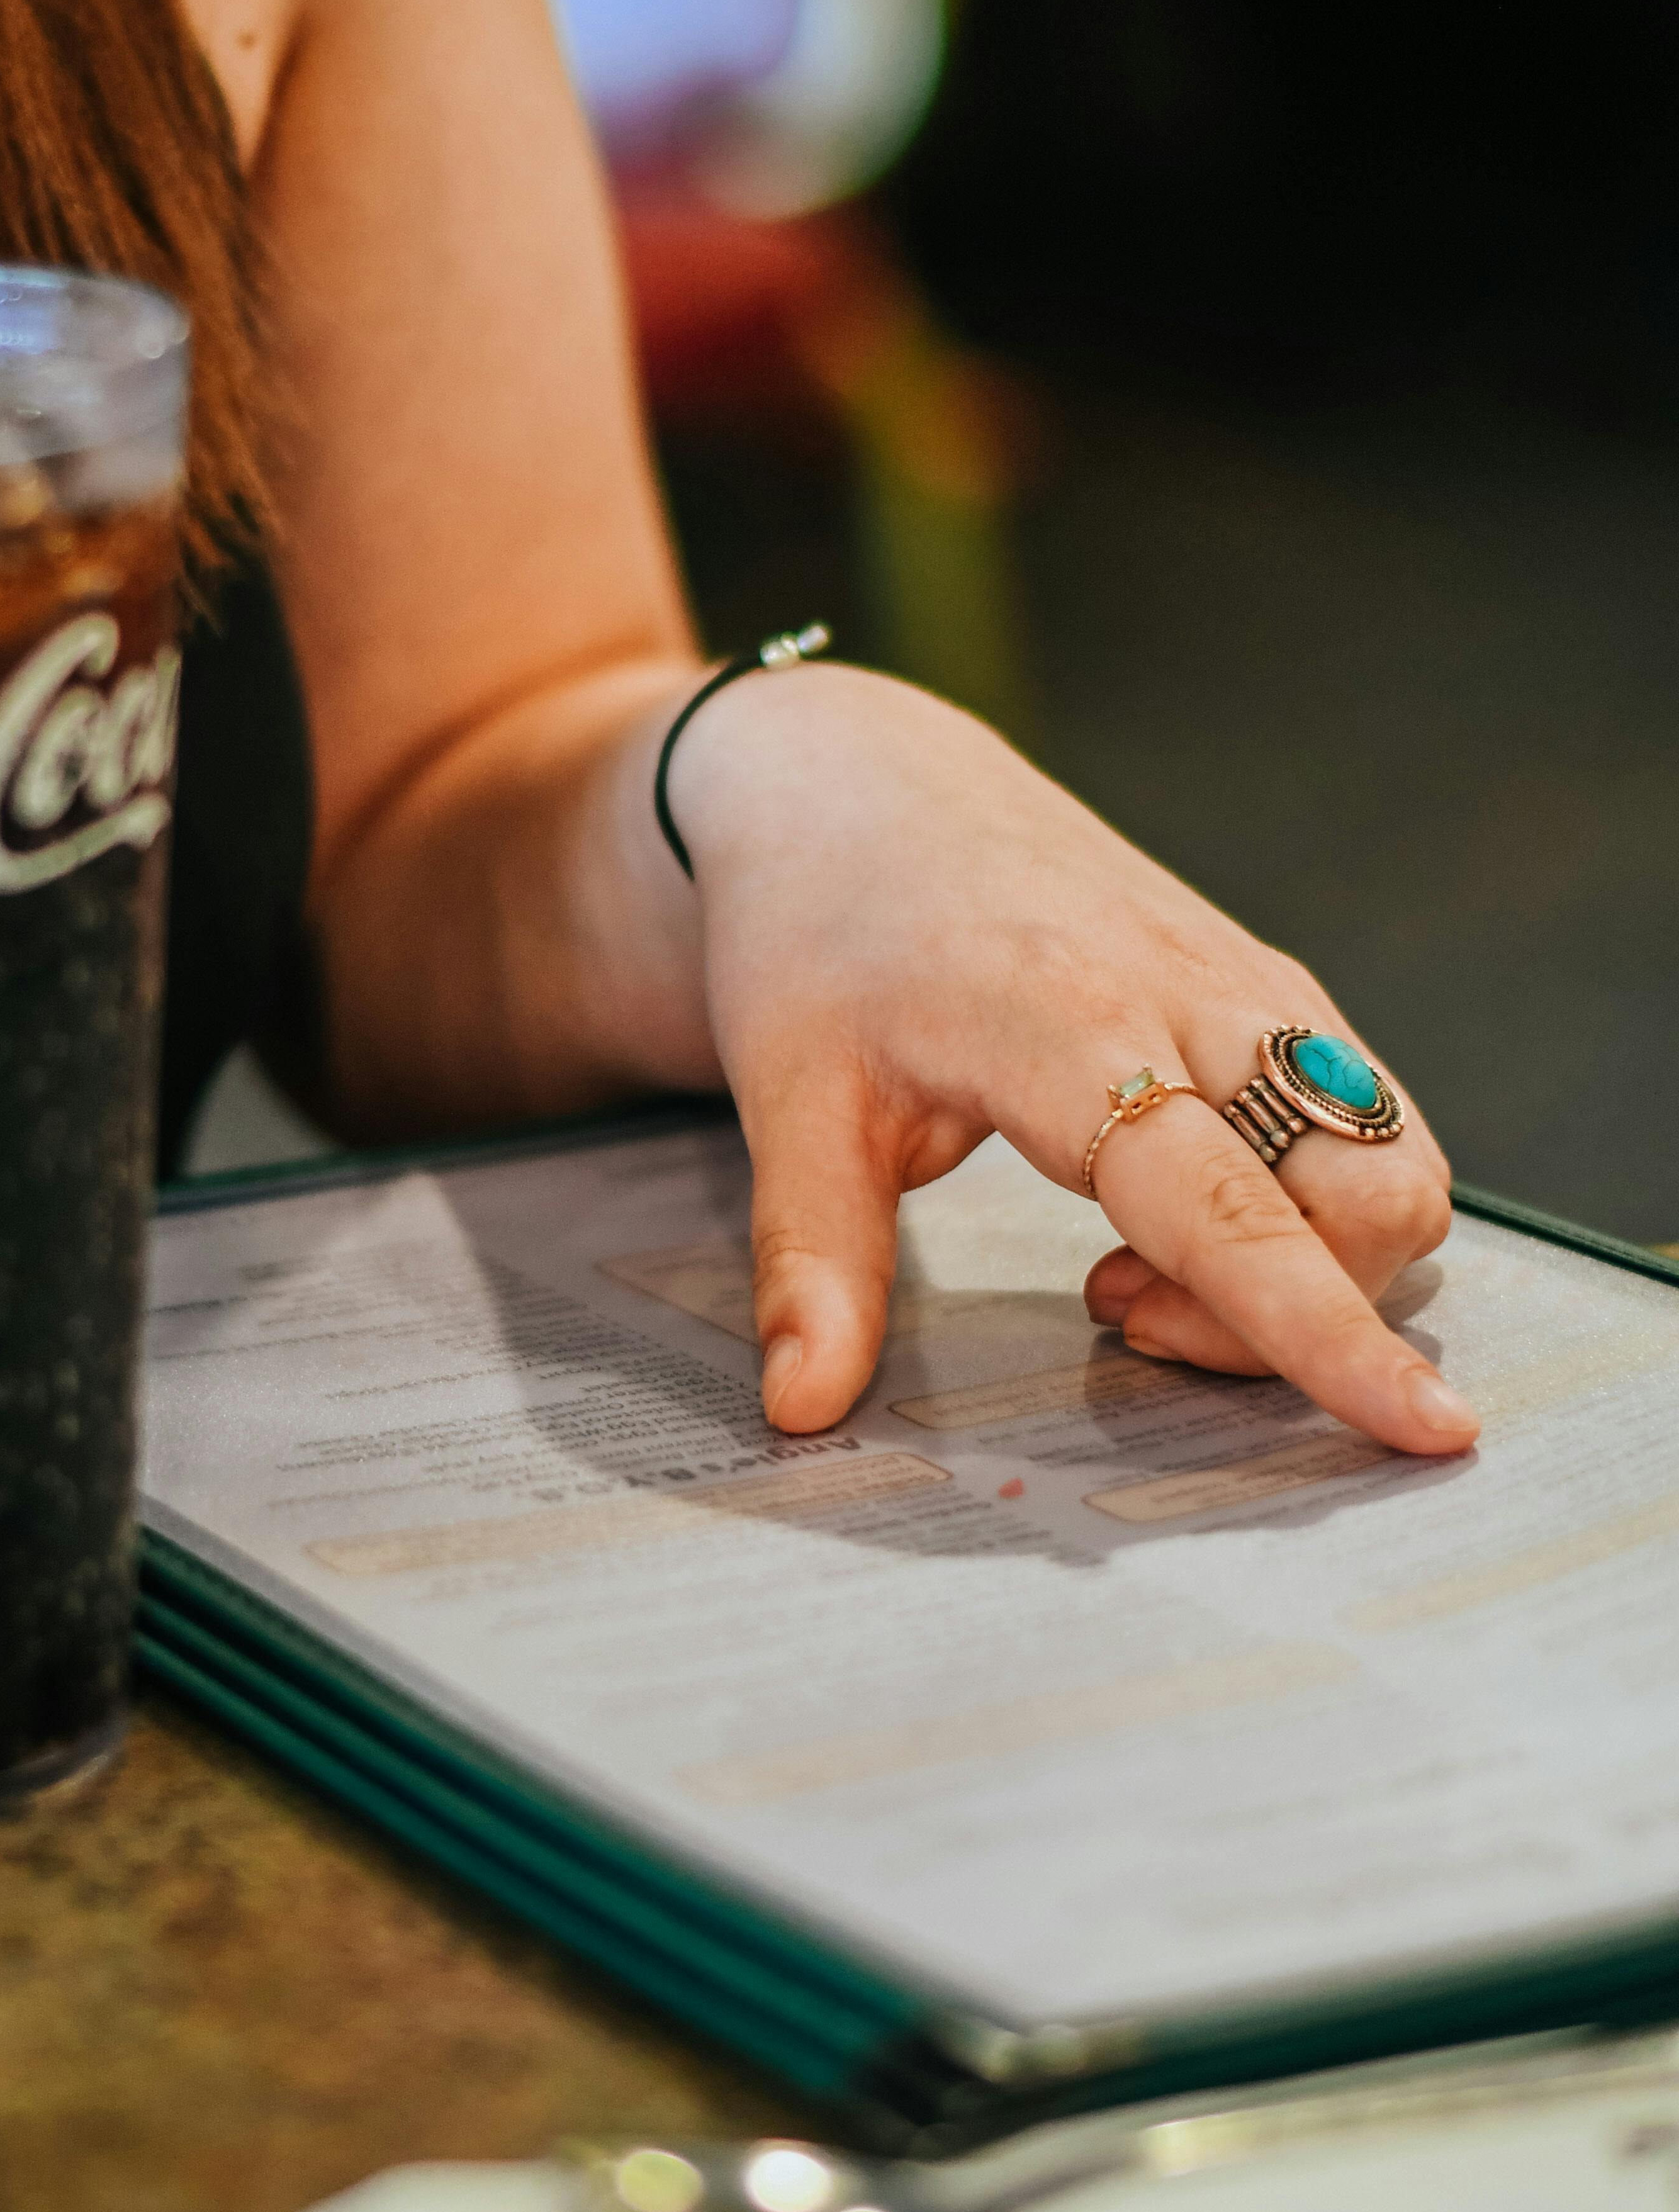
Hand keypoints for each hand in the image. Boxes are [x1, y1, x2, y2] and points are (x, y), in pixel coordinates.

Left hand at [670, 665, 1474, 1456]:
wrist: (858, 785)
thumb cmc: (818, 933)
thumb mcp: (787, 1101)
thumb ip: (813, 1262)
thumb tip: (800, 1406)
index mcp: (1070, 1025)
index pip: (1233, 1208)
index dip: (1324, 1329)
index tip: (1424, 1426)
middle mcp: (1192, 993)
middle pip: (1366, 1192)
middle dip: (1300, 1312)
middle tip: (1119, 1305)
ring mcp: (1245, 980)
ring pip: (1390, 1157)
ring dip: (1308, 1259)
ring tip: (1133, 1259)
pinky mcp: (1264, 982)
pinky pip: (1361, 1118)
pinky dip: (1304, 1202)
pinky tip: (1165, 1204)